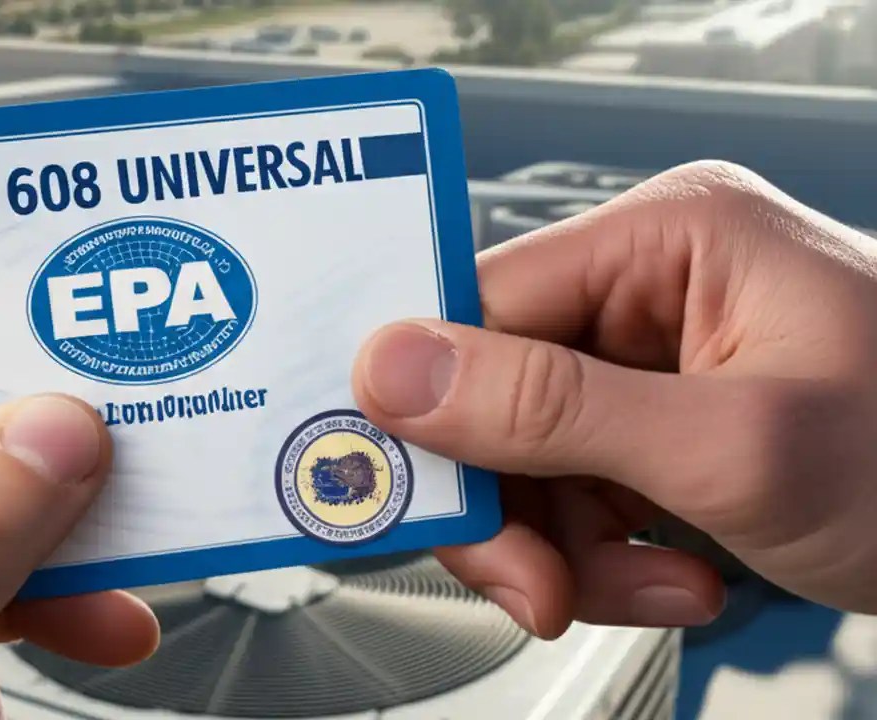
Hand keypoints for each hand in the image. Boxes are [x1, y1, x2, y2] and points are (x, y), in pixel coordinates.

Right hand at [354, 161, 876, 638]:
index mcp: (668, 238)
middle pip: (495, 393)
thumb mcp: (734, 447)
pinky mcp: (663, 421)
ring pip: (529, 457)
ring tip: (652, 587)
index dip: (432, 407)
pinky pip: (577, 488)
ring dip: (567, 545)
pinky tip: (673, 576)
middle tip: (535, 582)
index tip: (410, 490)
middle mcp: (650, 286)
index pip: (482, 304)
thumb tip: (396, 369)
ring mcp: (656, 358)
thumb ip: (554, 408)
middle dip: (512, 504)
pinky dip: (605, 554)